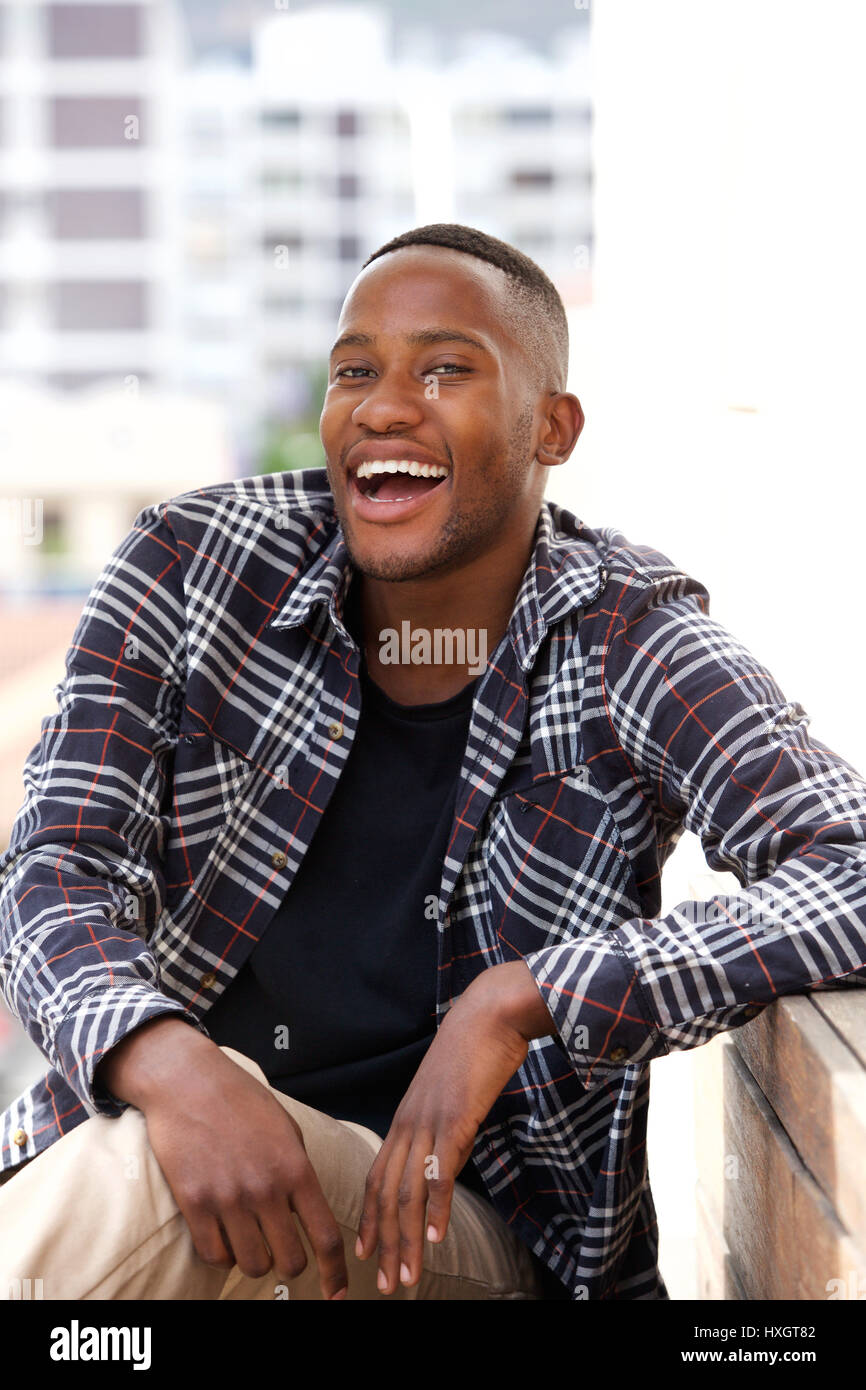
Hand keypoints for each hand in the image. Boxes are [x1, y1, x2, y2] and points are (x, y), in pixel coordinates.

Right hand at [96, 1019, 347, 1298]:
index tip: (337, 1294)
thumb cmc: (240, 1100)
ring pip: (252, 1265)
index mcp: (295, 1167)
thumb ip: (299, 1170)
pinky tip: (223, 1234)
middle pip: (289, 1261)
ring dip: (255, 1259)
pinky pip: (214, 1256)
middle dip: (289, 1263)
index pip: (325, 1235)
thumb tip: (306, 1213)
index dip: (336, 1273)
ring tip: (249, 1237)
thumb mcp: (285, 1127)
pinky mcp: (193, 1203)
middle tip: (281, 1251)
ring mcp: (227, 1197)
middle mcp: (264, 1188)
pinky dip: (222, 1254)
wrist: (187, 1081)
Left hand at [354, 960, 554, 1293]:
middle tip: (385, 1284)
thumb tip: (446, 1157)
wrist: (488, 1015)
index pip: (376, 1179)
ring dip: (406, 1240)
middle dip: (383, 1244)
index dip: (368, 1220)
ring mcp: (430, 1123)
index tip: (364, 1255)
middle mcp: (408, 1125)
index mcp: (405, 1120)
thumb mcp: (449, 1097)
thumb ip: (443, 1128)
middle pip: (386, 1195)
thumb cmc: (473, 1052)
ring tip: (407, 1276)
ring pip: (409, 1192)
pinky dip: (437, 1209)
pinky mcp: (454, 1120)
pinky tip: (437, 1238)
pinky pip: (441, 1172)